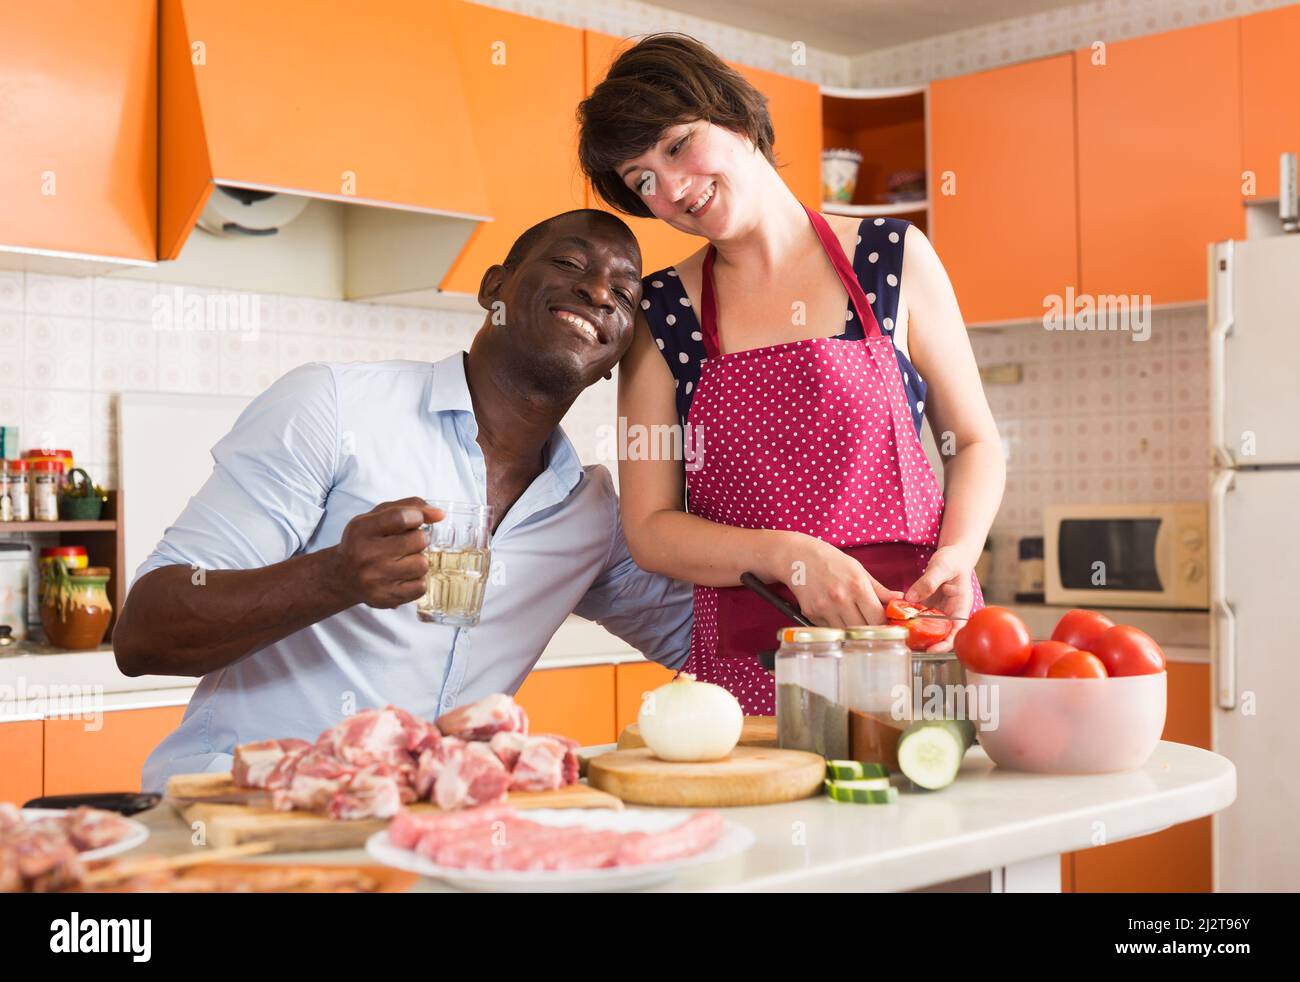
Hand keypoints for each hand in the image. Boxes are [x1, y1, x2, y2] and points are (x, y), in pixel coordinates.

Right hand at [331, 498, 441, 608]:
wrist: (342, 576)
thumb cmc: (365, 541)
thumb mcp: (377, 517)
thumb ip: (409, 507)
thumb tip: (439, 514)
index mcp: (362, 530)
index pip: (400, 517)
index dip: (417, 516)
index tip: (417, 520)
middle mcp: (366, 555)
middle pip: (417, 541)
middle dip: (419, 539)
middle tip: (409, 543)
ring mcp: (375, 579)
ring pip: (422, 564)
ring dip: (419, 560)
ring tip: (405, 560)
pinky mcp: (384, 598)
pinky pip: (420, 587)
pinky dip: (417, 580)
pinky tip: (404, 576)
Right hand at [778, 534, 902, 628]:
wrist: (797, 557)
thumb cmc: (830, 560)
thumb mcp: (858, 569)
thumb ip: (879, 589)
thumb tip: (899, 599)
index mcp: (857, 586)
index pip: (878, 618)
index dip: (885, 625)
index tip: (886, 625)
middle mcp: (841, 600)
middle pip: (863, 631)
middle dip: (870, 631)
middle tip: (872, 626)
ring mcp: (824, 609)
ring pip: (846, 634)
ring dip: (853, 631)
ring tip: (854, 621)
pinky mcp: (811, 614)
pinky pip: (829, 629)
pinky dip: (835, 626)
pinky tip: (835, 614)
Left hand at [904, 545, 975, 651]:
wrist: (952, 556)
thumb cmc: (954, 560)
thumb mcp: (942, 567)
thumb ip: (929, 581)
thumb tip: (911, 597)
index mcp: (960, 607)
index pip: (956, 633)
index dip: (945, 644)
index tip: (932, 650)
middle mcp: (950, 613)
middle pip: (940, 635)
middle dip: (925, 642)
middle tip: (907, 644)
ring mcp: (938, 612)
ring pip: (926, 628)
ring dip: (913, 632)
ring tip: (897, 634)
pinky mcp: (928, 607)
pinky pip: (918, 617)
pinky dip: (908, 619)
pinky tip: (894, 619)